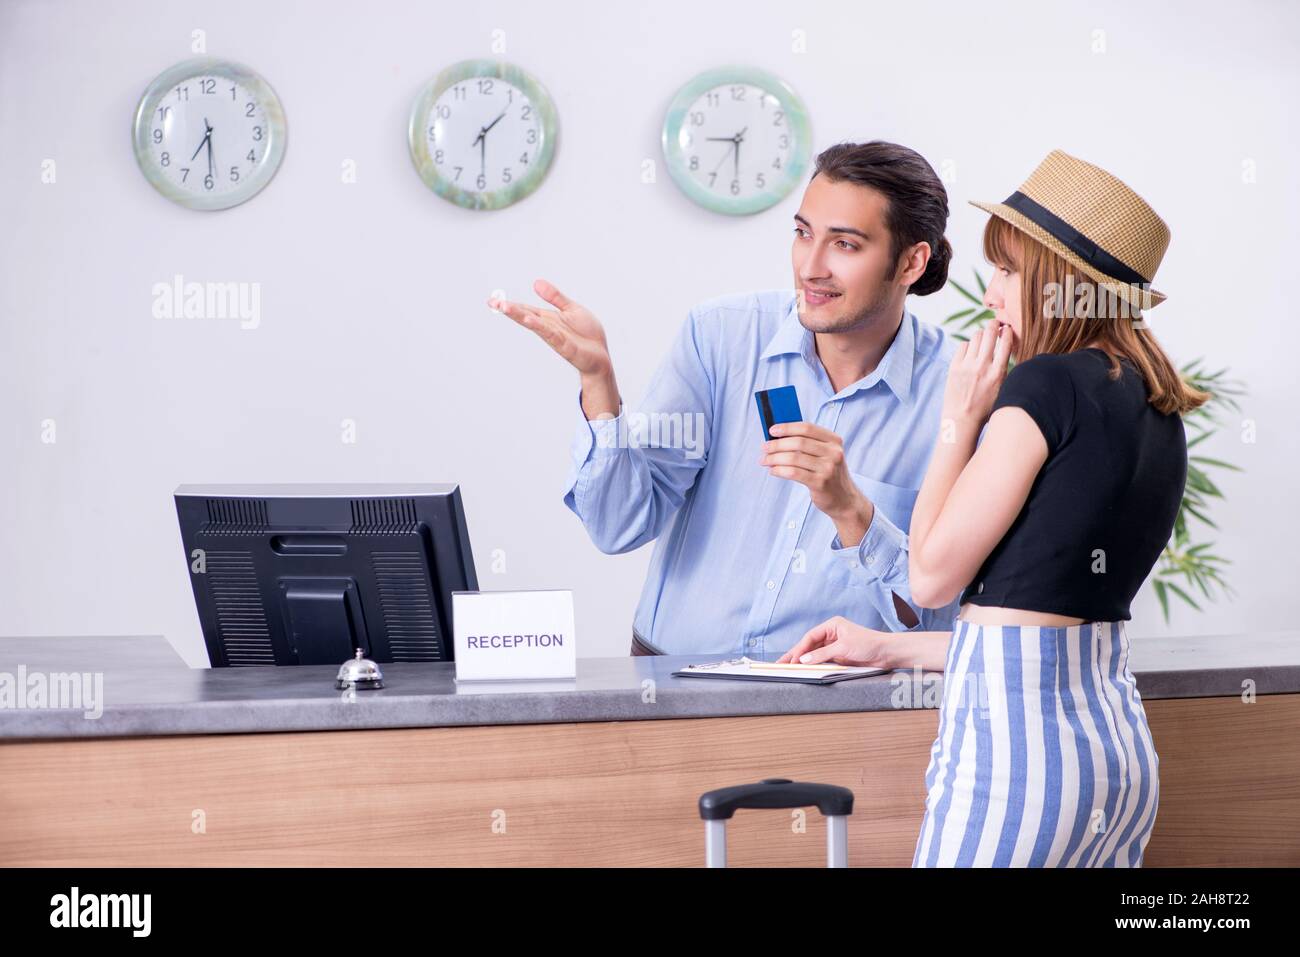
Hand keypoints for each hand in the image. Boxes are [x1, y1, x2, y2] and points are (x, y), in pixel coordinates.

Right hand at [490, 279, 610, 376]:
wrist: (600, 356)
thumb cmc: (586, 334)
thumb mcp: (571, 309)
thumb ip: (555, 297)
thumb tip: (536, 283)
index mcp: (547, 318)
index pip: (525, 309)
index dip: (510, 304)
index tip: (492, 300)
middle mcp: (547, 327)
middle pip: (525, 316)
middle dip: (509, 309)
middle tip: (493, 303)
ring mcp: (554, 337)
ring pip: (534, 324)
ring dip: (519, 316)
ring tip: (505, 307)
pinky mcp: (565, 346)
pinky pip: (550, 334)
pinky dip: (540, 327)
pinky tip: (529, 319)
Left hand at [760, 421, 872, 536]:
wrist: (845, 499)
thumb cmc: (828, 474)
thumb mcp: (825, 455)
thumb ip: (807, 444)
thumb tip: (778, 437)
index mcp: (834, 441)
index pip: (807, 428)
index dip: (787, 427)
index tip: (772, 430)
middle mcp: (833, 453)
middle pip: (798, 443)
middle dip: (777, 444)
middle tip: (764, 447)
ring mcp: (828, 468)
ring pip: (793, 458)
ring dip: (774, 458)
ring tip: (764, 460)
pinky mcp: (820, 483)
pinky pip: (794, 473)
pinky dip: (779, 470)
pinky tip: (773, 470)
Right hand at [776, 616, 893, 667]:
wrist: (886, 654)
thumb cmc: (869, 644)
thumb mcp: (844, 648)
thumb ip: (823, 654)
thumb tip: (804, 659)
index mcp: (832, 626)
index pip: (810, 637)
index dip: (799, 649)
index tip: (792, 660)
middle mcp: (831, 634)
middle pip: (809, 645)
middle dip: (795, 654)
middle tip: (781, 663)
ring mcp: (834, 646)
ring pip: (813, 653)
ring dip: (802, 661)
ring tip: (788, 668)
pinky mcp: (838, 657)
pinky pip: (821, 660)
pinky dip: (813, 665)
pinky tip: (804, 670)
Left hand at [941, 320, 1014, 428]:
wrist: (961, 420)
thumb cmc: (984, 409)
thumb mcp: (1003, 391)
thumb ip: (1005, 372)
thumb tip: (1008, 352)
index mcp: (998, 373)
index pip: (1006, 343)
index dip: (1007, 332)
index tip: (1007, 329)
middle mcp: (983, 367)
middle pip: (990, 333)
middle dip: (994, 324)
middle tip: (995, 323)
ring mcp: (967, 366)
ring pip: (976, 337)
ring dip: (981, 334)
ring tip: (983, 337)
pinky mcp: (954, 367)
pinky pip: (963, 346)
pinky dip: (968, 345)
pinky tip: (970, 351)